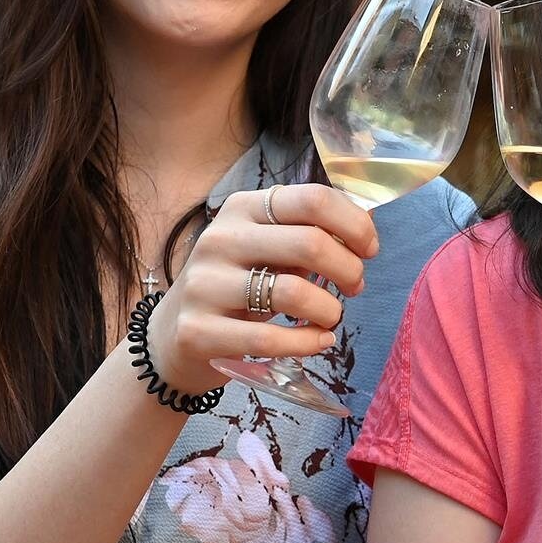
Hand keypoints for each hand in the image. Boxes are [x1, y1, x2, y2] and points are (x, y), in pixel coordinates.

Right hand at [147, 183, 378, 394]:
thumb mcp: (264, 249)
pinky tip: (318, 341)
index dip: (354, 224)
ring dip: (329, 310)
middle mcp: (221, 239)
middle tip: (354, 287)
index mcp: (242, 208)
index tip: (368, 249)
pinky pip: (270, 338)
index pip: (312, 199)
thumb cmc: (235, 287)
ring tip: (331, 317)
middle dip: (349, 269)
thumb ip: (307, 235)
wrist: (173, 336)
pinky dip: (307, 342)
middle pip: (310, 243)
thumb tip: (366, 226)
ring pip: (294, 292)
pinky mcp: (198, 330)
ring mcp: (205, 285)